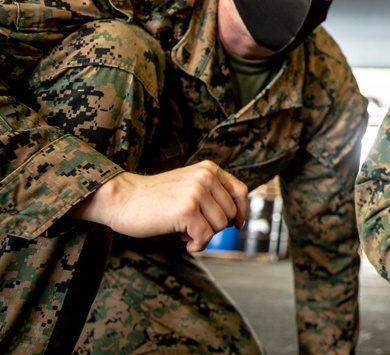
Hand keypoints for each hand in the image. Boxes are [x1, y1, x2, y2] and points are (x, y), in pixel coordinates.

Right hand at [69, 160, 249, 251]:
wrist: (122, 199)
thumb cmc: (154, 198)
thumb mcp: (188, 185)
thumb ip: (211, 194)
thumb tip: (236, 220)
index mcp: (209, 169)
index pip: (240, 191)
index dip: (242, 211)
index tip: (237, 225)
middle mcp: (206, 177)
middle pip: (230, 213)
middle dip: (215, 227)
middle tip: (193, 228)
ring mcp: (197, 193)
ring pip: (220, 226)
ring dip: (204, 235)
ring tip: (185, 231)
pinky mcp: (187, 210)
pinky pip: (206, 237)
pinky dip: (197, 245)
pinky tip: (184, 242)